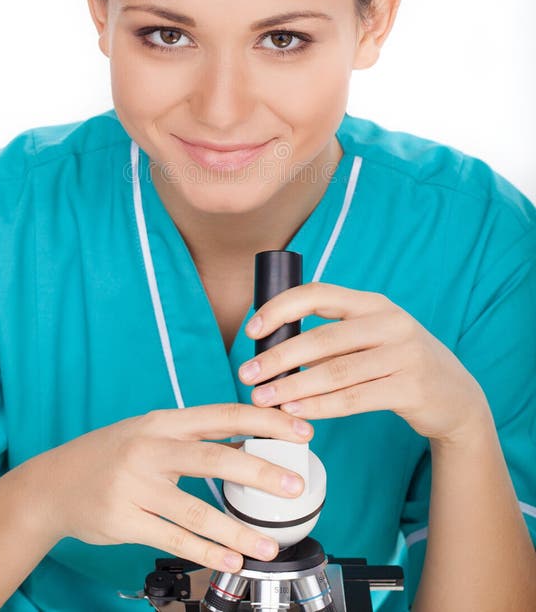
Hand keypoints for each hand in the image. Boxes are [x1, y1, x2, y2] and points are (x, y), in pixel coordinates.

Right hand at [28, 403, 313, 572]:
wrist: (53, 483)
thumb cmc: (112, 454)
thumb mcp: (151, 432)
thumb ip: (195, 437)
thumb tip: (250, 444)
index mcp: (165, 422)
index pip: (224, 415)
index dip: (265, 422)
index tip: (300, 430)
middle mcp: (151, 449)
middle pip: (215, 458)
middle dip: (260, 472)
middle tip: (294, 486)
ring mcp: (136, 485)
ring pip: (196, 511)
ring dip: (237, 531)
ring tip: (268, 544)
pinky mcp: (124, 520)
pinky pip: (173, 539)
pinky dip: (206, 552)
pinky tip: (231, 560)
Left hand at [238, 282, 489, 444]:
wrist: (456, 396)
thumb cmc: (399, 363)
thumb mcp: (372, 338)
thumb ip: (332, 338)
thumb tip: (273, 350)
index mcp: (373, 303)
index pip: (319, 294)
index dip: (281, 308)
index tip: (251, 329)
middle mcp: (390, 322)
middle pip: (322, 338)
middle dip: (278, 357)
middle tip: (247, 374)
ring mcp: (404, 354)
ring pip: (335, 372)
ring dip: (293, 386)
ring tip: (263, 398)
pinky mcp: (411, 388)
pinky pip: (354, 399)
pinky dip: (320, 406)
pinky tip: (295, 411)